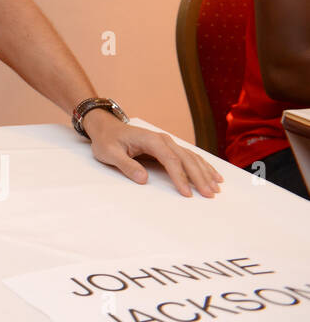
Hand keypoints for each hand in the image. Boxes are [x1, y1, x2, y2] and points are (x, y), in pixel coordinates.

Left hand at [85, 112, 222, 196]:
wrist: (106, 127)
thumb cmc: (107, 140)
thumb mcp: (109, 153)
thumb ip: (126, 165)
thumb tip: (143, 179)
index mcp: (150, 139)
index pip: (170, 159)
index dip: (180, 177)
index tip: (186, 193)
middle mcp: (163, 139)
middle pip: (186, 158)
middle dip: (199, 177)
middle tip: (209, 194)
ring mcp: (167, 142)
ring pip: (191, 157)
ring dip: (205, 172)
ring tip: (216, 188)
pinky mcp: (168, 147)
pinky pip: (189, 157)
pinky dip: (202, 166)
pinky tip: (213, 175)